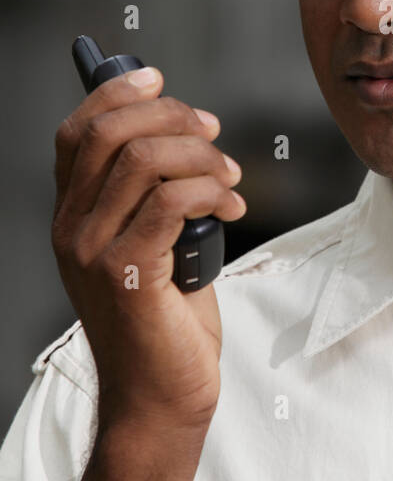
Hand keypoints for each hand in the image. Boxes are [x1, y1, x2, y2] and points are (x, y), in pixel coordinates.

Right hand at [51, 66, 245, 437]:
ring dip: (203, 156)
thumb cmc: (165, 322)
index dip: (118, 93)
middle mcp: (72, 228)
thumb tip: (185, 134)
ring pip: (145, 161)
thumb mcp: (153, 244)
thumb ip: (153, 195)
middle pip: (111, 133)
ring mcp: (93, 252)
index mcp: (73, 215)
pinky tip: (232, 208)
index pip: (77, 130)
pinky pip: (172, 202)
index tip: (161, 81)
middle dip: (173, 117)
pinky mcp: (129, 274)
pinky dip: (213, 191)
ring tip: (230, 180)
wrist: (161, 399)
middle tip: (214, 134)